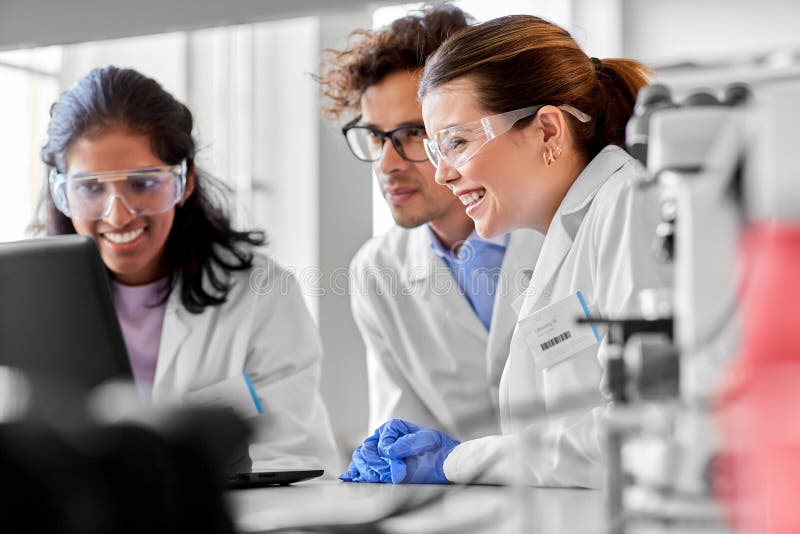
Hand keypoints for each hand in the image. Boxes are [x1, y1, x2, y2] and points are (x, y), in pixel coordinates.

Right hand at [340, 419, 458, 483]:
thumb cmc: (437, 448)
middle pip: (366, 450)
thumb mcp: (426, 439)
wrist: (444, 462)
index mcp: (392, 429)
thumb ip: (407, 443)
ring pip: (361, 460)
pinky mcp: (380, 470)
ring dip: (367, 470)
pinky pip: (361, 470)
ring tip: (379, 477)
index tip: (396, 461)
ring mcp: (380, 456)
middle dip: (375, 463)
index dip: (385, 450)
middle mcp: (383, 441)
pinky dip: (355, 473)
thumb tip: (389, 451)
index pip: (380, 440)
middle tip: (388, 472)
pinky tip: (351, 478)